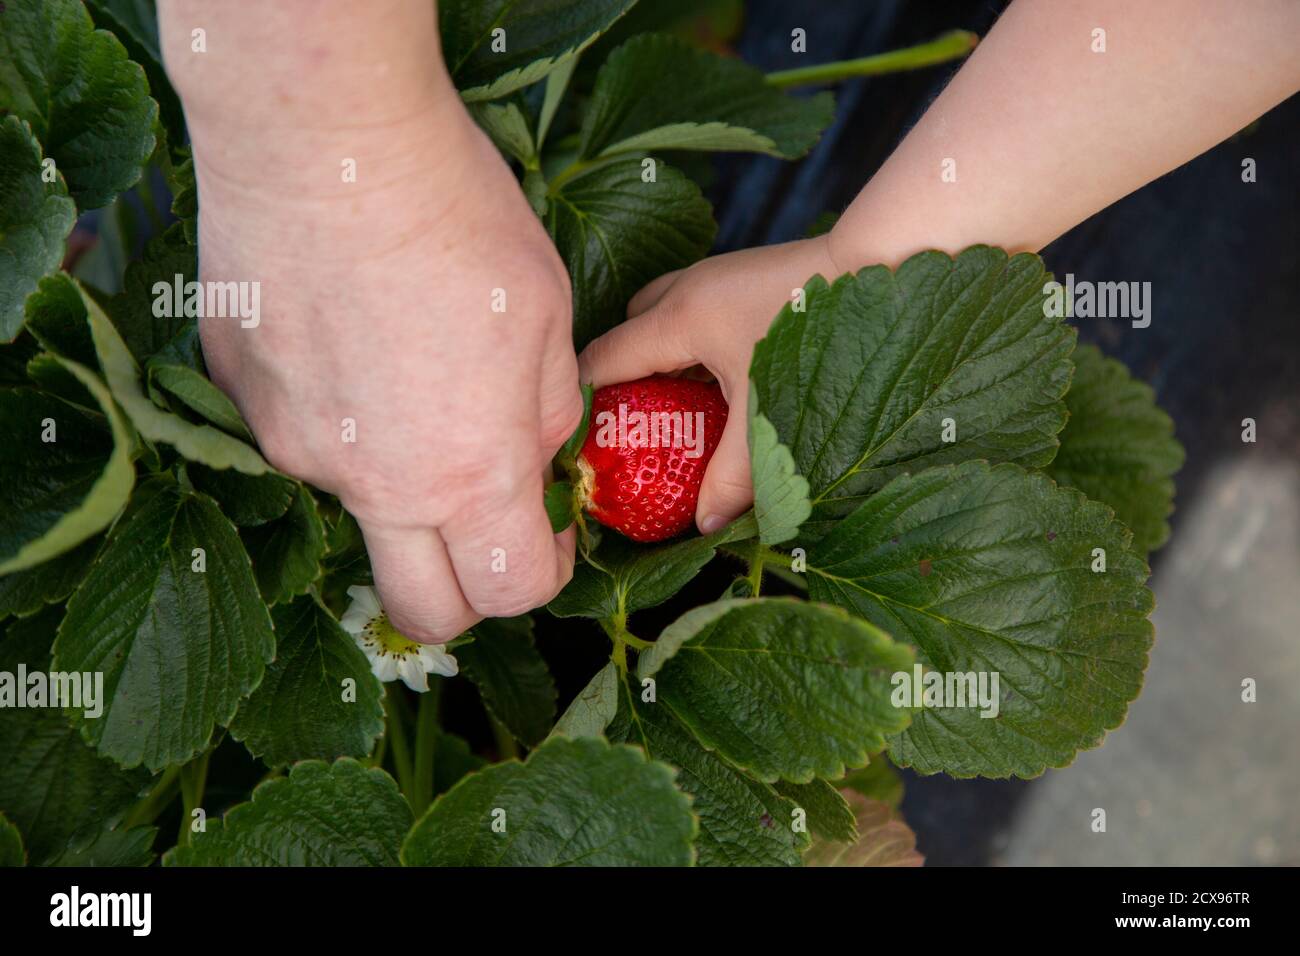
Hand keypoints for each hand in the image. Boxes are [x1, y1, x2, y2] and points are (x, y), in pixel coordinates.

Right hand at [189, 100, 581, 642]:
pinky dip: (334, 417)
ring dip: (394, 482)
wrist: (324, 142)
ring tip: (405, 377)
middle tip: (481, 532)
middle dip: (462, 596)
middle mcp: (374, 485)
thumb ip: (548, 414)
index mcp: (469, 472)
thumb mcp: (547, 316)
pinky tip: (346, 339)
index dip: (543, 574)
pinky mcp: (239, 403)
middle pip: (420, 610)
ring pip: (357, 510)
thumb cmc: (456, 216)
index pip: (511, 591)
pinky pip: (300, 439)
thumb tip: (539, 459)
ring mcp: (295, 450)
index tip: (548, 536)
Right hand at [578, 235, 840, 532]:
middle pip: (626, 332)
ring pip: (660, 316)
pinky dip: (692, 347)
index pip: (601, 360)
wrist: (882, 262)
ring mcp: (716, 278)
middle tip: (632, 430)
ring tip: (675, 413)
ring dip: (660, 360)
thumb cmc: (822, 337)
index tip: (579, 444)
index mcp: (678, 318)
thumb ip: (735, 476)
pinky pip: (694, 312)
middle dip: (621, 379)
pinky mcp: (744, 280)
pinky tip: (720, 385)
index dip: (582, 404)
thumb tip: (704, 524)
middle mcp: (687, 290)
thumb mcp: (770, 416)